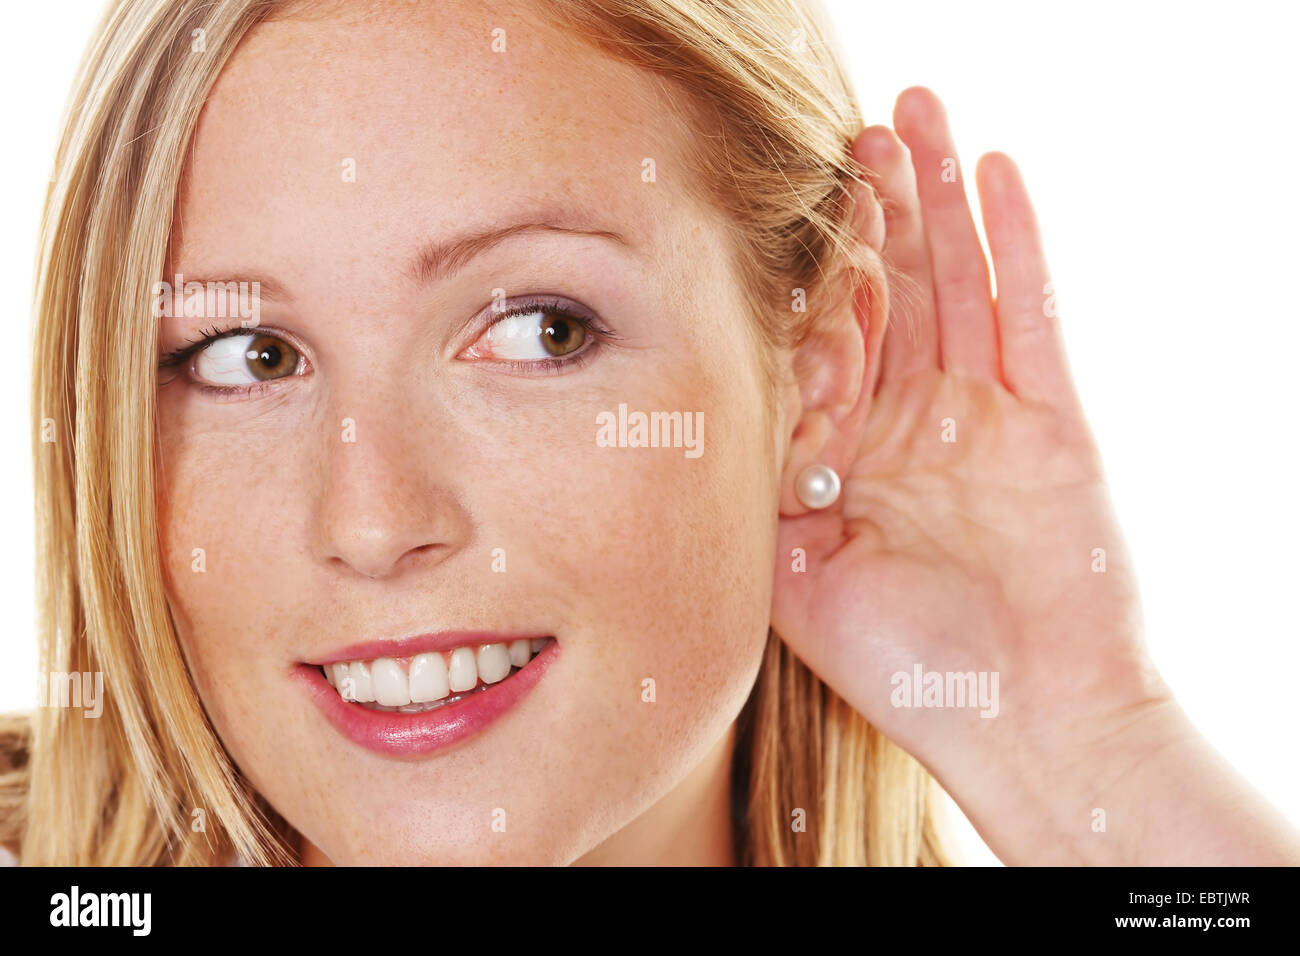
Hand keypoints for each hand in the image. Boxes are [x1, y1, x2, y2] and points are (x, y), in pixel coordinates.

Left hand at [771, 87, 1184, 861]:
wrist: (1024, 723)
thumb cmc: (906, 666)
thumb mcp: (795, 576)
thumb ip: (760, 491)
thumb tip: (730, 406)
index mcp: (851, 456)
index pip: (823, 343)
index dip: (805, 283)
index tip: (779, 219)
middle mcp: (915, 423)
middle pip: (890, 293)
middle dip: (870, 213)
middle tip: (848, 134)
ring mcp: (985, 413)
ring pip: (954, 282)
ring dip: (933, 199)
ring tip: (909, 116)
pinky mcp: (1051, 417)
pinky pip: (1028, 312)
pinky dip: (1013, 242)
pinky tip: (991, 170)